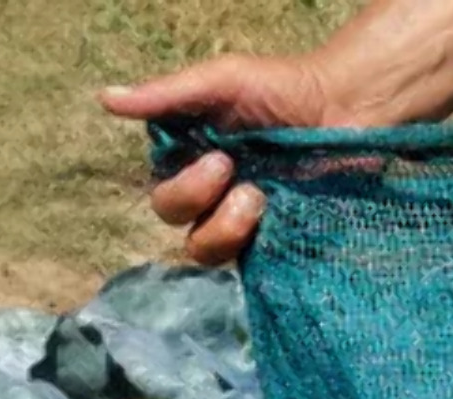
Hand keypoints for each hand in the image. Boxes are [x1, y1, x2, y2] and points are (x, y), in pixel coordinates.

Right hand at [101, 56, 334, 264]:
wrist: (347, 110)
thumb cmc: (284, 88)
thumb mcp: (223, 81)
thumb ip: (169, 96)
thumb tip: (106, 100)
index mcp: (191, 160)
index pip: (163, 194)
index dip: (183, 188)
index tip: (221, 159)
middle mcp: (212, 195)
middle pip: (178, 227)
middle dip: (201, 204)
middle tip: (240, 176)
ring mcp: (245, 221)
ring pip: (208, 251)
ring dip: (228, 230)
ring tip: (262, 198)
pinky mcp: (277, 239)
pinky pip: (253, 263)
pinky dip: (258, 246)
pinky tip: (277, 221)